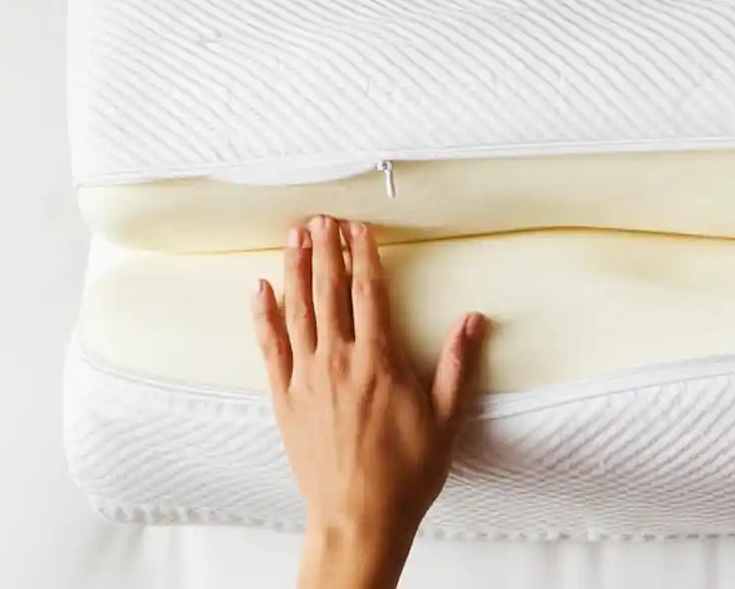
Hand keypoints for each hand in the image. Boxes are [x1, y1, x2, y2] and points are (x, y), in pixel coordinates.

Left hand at [250, 216, 486, 588]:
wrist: (359, 518)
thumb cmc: (407, 473)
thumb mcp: (446, 418)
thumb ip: (456, 364)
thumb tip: (473, 320)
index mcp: (379, 361)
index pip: (369, 293)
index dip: (364, 255)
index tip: (360, 227)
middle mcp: (338, 361)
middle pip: (329, 291)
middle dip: (326, 249)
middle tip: (323, 217)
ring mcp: (306, 378)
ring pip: (297, 309)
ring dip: (296, 269)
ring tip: (295, 235)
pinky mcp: (284, 399)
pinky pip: (270, 346)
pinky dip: (264, 315)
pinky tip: (261, 288)